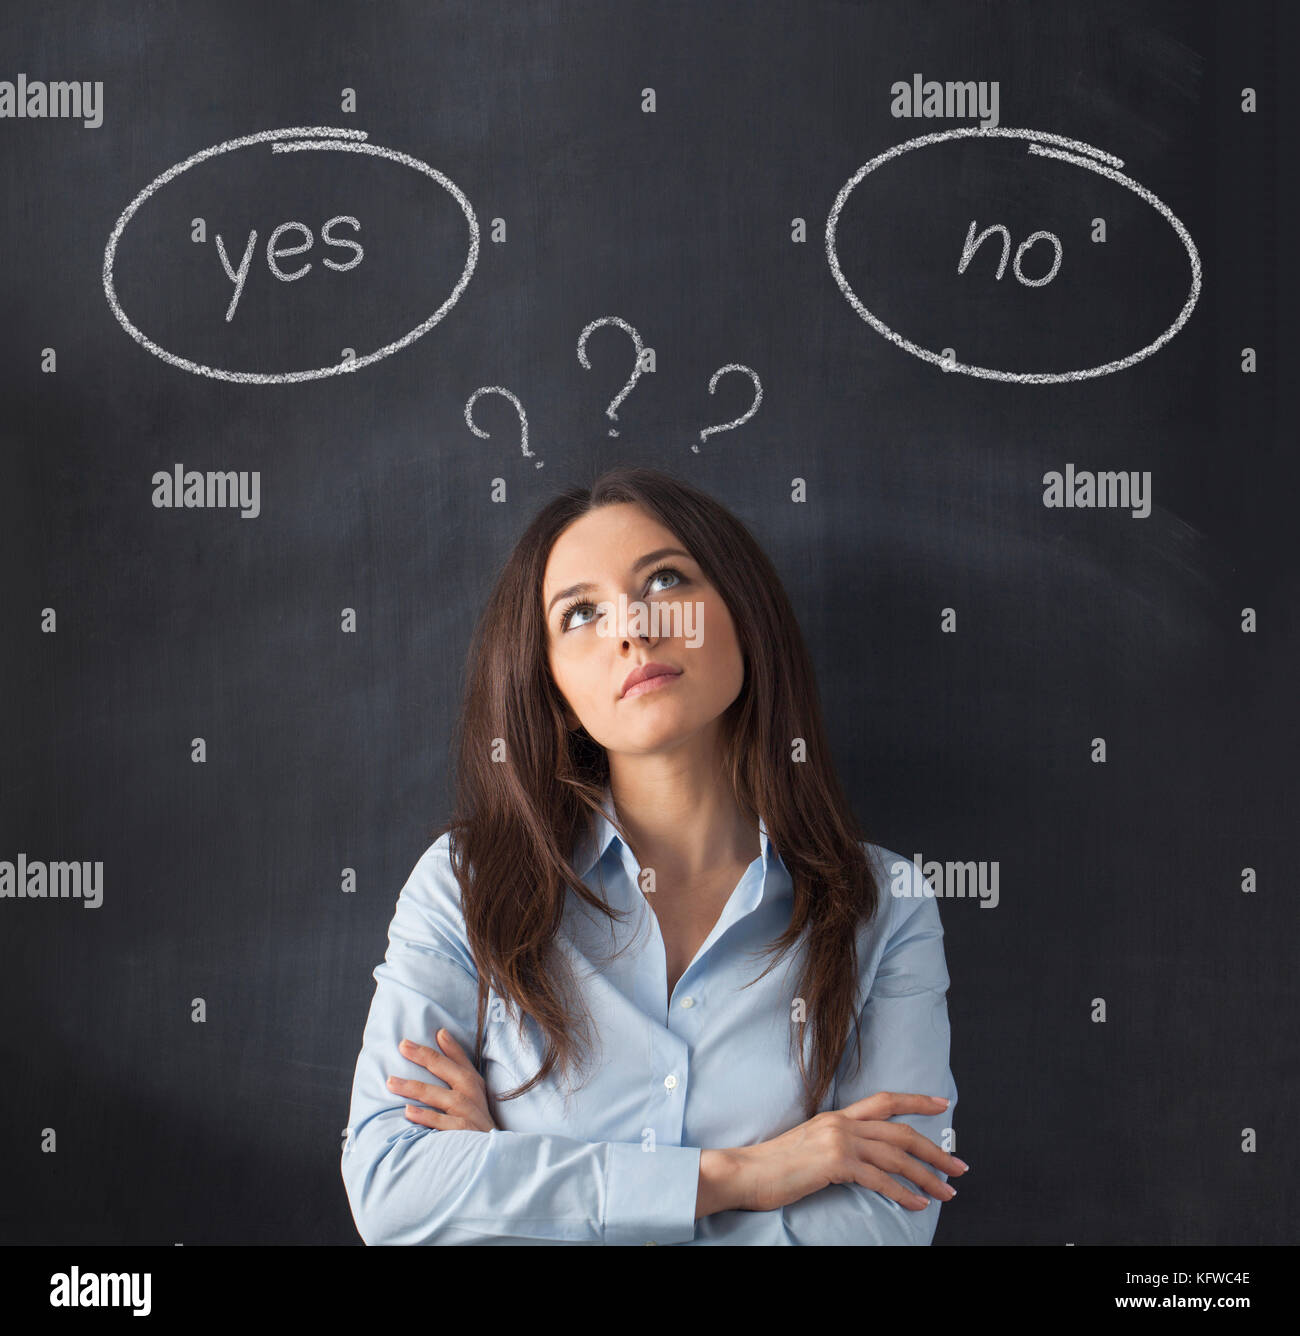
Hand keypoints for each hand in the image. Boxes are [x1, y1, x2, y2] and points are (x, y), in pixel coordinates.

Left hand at [386, 1028, 497, 1131]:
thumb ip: (457, 1062)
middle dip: (424, 1056)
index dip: (446, 1045)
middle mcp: (472, 1094)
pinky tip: (408, 1112)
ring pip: (439, 1095)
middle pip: (447, 1070)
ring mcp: (467, 1112)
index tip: (430, 1032)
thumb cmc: (475, 1119)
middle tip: (403, 1046)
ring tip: (391, 1082)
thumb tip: (441, 1033)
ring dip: (414, 1087)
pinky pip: (441, 1123)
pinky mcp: (462, 1132)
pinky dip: (426, 1117)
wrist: (491, 1153)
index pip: (459, 1059)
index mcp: (473, 1082)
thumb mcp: (472, 1090)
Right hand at [723, 1091, 964, 1213]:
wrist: (745, 1171)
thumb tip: (862, 1159)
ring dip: (927, 1176)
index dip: (916, 1100)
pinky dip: (903, 1192)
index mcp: (836, 1116)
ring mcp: (838, 1141)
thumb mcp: (809, 1145)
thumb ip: (836, 1145)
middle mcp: (841, 1123)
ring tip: (947, 1193)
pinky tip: (917, 1204)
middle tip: (960, 1167)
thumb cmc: (774, 1166)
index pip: (884, 1101)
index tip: (943, 1103)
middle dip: (935, 1150)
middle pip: (900, 1132)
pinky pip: (879, 1179)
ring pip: (896, 1157)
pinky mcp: (835, 1163)